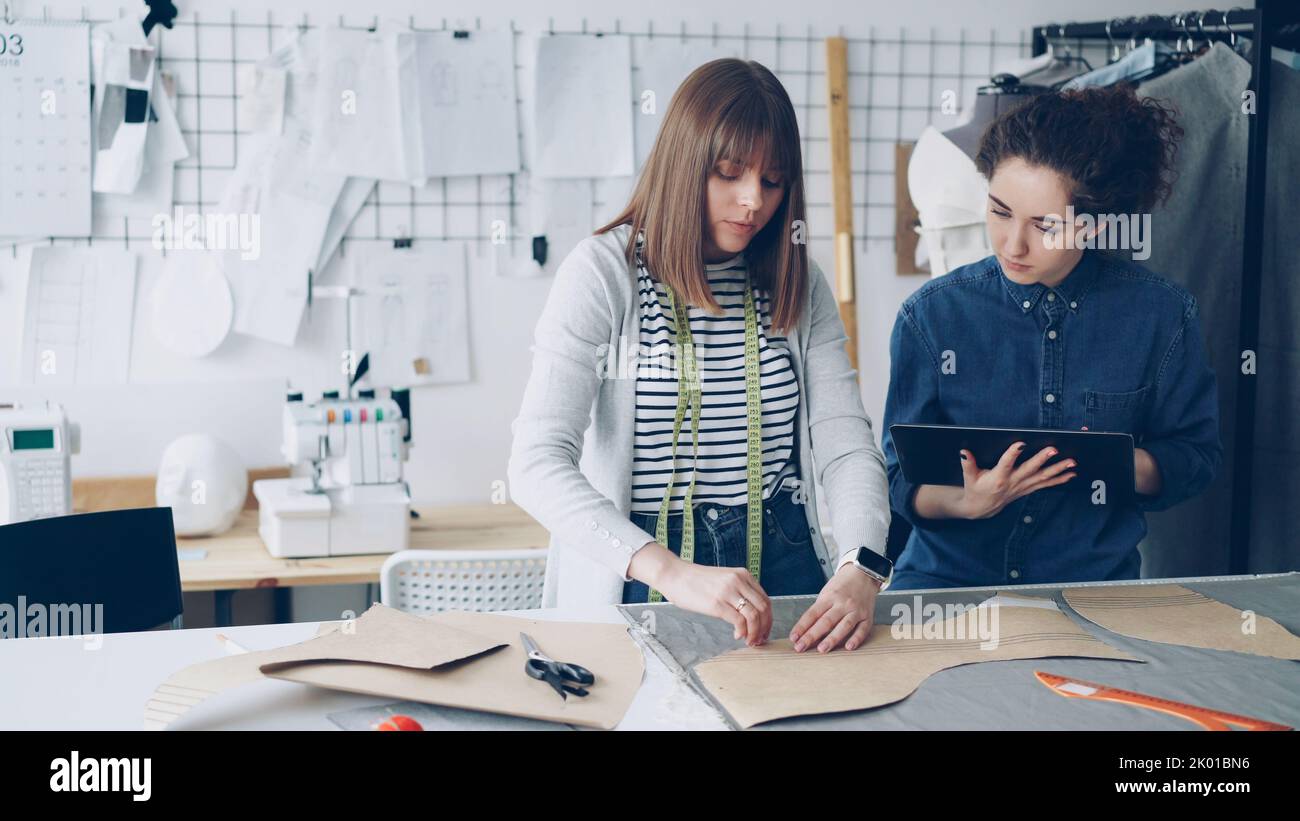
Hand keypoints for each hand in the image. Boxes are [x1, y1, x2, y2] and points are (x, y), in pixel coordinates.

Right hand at [654, 560, 772, 646]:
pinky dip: (742, 632)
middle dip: (764, 627)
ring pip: (754, 616)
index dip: (768, 618)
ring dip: (755, 633)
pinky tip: (737, 636)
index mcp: (743, 575)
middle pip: (763, 608)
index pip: (765, 599)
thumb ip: (738, 590)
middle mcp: (739, 581)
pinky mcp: (717, 604)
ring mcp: (728, 592)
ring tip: (749, 641)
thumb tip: (750, 613)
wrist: (675, 575)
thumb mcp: (724, 579)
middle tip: (759, 639)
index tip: (764, 631)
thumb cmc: (696, 580)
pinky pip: (739, 621)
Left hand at [789, 564, 880, 652]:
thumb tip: (806, 631)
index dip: (802, 627)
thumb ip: (818, 611)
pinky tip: (848, 647)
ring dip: (832, 639)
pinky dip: (856, 638)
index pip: (812, 614)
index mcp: (828, 597)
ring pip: (843, 626)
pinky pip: (862, 629)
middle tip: (801, 647)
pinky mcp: (867, 616)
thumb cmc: (841, 586)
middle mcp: (842, 604)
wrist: (862, 574)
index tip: (794, 638)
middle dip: (812, 636)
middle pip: (825, 621)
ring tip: (822, 649)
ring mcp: (855, 610)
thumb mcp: (826, 593)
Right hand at [956, 441, 1076, 518]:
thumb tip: (963, 451)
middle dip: (1043, 459)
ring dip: (1058, 470)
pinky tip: (1071, 474)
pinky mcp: (1027, 489)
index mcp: (998, 478)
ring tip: (1071, 462)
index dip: (1013, 453)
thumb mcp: (968, 477)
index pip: (1006, 463)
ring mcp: (1022, 487)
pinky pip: (1046, 485)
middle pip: (1030, 469)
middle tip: (1054, 449)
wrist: (980, 508)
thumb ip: (967, 463)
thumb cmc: (975, 489)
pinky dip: (1059, 480)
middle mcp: (1013, 483)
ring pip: (1043, 477)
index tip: (1021, 443)